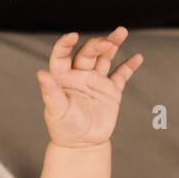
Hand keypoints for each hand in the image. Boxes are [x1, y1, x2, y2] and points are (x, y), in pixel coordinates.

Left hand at [36, 27, 142, 147]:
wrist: (82, 146)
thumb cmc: (64, 129)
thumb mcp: (56, 110)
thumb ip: (50, 91)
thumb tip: (41, 73)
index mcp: (63, 78)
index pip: (62, 55)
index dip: (65, 44)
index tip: (72, 36)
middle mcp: (79, 75)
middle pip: (88, 53)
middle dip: (98, 45)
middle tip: (107, 43)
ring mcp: (96, 81)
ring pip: (105, 58)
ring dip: (113, 44)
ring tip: (121, 32)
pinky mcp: (111, 91)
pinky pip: (121, 74)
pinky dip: (129, 66)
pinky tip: (137, 57)